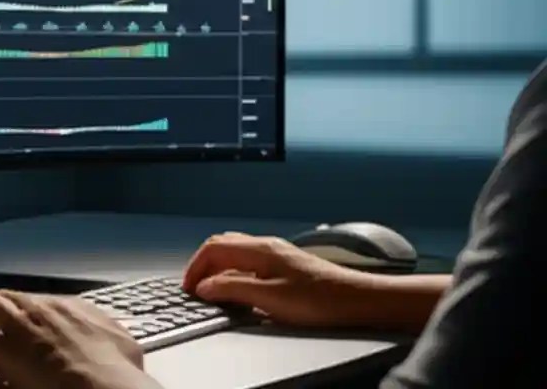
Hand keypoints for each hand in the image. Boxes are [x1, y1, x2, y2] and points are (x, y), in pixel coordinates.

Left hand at [0, 289, 161, 388]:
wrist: (100, 386)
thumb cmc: (117, 374)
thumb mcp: (125, 348)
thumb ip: (113, 338)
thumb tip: (121, 343)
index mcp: (74, 309)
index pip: (45, 303)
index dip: (31, 313)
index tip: (27, 323)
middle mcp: (45, 310)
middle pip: (13, 297)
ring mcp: (22, 326)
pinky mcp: (3, 349)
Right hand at [182, 232, 378, 327]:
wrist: (358, 300)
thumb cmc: (320, 299)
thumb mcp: (269, 298)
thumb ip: (233, 289)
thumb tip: (206, 286)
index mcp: (259, 250)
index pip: (213, 248)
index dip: (195, 267)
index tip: (188, 287)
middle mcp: (266, 246)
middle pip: (222, 246)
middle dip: (203, 265)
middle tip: (195, 287)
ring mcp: (277, 254)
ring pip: (235, 253)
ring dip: (218, 268)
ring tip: (213, 289)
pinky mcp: (286, 266)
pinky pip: (249, 262)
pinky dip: (234, 272)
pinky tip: (240, 290)